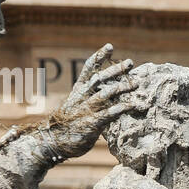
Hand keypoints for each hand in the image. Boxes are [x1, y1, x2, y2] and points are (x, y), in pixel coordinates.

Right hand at [38, 45, 139, 164]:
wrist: (51, 142)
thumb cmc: (68, 126)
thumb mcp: (77, 108)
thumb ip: (91, 99)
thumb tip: (109, 93)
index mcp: (78, 90)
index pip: (89, 69)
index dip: (99, 56)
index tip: (110, 46)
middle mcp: (82, 97)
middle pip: (100, 78)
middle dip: (116, 69)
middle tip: (130, 62)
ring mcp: (86, 109)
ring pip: (106, 93)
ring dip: (122, 87)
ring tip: (137, 83)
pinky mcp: (91, 123)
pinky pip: (108, 113)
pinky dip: (121, 108)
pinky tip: (133, 105)